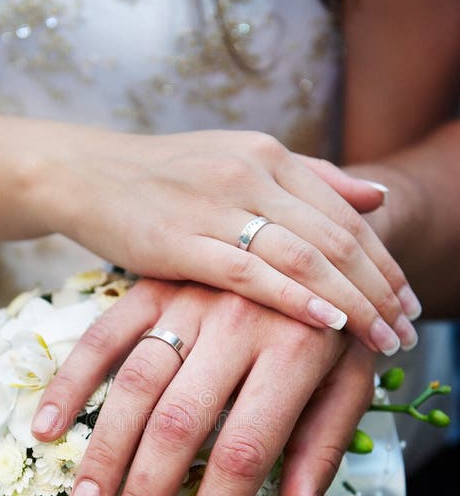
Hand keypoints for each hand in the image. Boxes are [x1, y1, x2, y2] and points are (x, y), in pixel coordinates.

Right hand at [32, 280, 374, 495]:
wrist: (318, 237)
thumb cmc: (336, 327)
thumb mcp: (350, 382)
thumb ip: (322, 450)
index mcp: (295, 353)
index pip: (244, 453)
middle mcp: (236, 323)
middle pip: (178, 426)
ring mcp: (188, 300)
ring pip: (134, 385)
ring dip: (103, 454)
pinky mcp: (153, 285)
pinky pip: (104, 335)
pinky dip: (71, 382)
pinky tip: (47, 430)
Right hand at [44, 128, 419, 354]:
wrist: (86, 174)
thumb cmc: (164, 178)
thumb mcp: (240, 164)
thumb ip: (309, 180)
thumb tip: (374, 199)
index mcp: (271, 157)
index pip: (346, 215)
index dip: (384, 261)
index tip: (408, 302)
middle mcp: (252, 174)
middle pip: (335, 238)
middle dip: (380, 289)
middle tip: (407, 331)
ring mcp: (216, 206)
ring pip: (304, 257)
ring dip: (352, 300)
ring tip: (383, 338)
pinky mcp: (181, 241)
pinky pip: (251, 273)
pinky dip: (296, 298)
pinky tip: (329, 321)